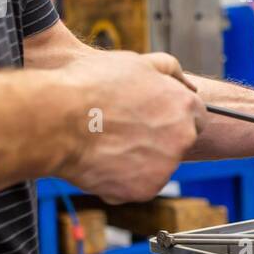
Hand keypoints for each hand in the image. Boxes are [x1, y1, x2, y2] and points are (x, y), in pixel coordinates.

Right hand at [56, 50, 207, 202]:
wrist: (57, 120)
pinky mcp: (144, 190)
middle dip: (158, 138)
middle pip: (179, 142)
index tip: (152, 117)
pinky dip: (121, 179)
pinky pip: (136, 186)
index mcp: (184, 106)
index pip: (197, 117)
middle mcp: (182, 138)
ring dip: (138, 159)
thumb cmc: (91, 87)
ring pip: (157, 166)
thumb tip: (186, 83)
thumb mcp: (136, 62)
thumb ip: (169, 71)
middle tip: (123, 129)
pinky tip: (101, 160)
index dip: (173, 116)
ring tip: (107, 142)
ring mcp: (165, 167)